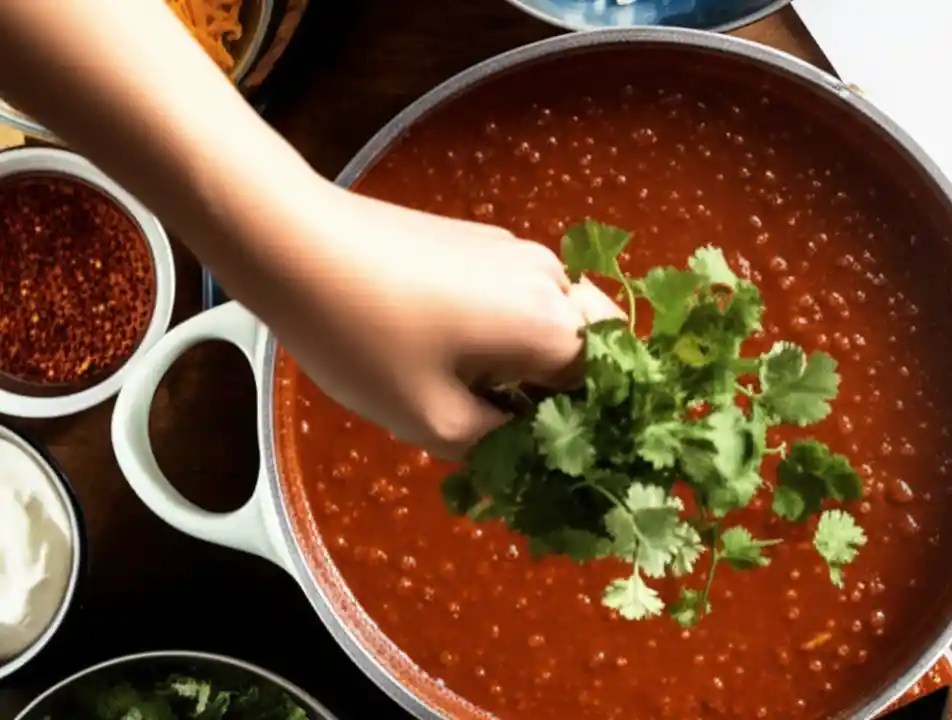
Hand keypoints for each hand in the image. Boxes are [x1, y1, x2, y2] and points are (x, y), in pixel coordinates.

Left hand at [256, 181, 622, 458]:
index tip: (550, 462)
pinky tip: (461, 355)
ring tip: (490, 398)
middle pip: (596, 348)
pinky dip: (514, 333)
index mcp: (554, 326)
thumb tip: (531, 456)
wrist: (297, 242)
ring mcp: (519, 253)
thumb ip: (497, 448)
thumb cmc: (364, 338)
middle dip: (573, 393)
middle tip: (524, 431)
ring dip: (541, 362)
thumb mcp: (432, 420)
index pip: (607, 392)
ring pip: (559, 321)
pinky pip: (524, 298)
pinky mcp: (484, 241)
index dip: (587, 433)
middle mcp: (553, 282)